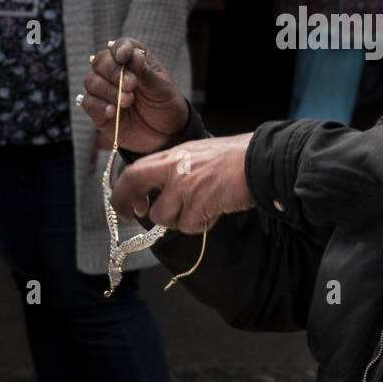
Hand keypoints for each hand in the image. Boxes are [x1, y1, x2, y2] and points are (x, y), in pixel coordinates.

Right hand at [81, 38, 189, 155]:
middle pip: (101, 62)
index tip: (124, 57)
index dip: (119, 49)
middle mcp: (116, 72)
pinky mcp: (99, 111)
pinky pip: (88, 103)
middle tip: (131, 86)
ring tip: (128, 102)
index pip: (119, 46)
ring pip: (91, 81)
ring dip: (107, 90)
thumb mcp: (160, 87)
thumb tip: (131, 56)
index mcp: (133, 59)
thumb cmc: (165, 105)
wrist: (165, 134)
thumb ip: (145, 72)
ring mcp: (105, 91)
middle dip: (114, 73)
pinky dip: (99, 106)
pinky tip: (113, 112)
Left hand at [110, 135, 254, 234]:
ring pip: (163, 217)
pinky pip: (187, 226)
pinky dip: (200, 225)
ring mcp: (184, 186)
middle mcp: (174, 168)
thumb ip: (176, 172)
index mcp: (173, 155)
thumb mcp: (197, 157)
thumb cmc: (233, 161)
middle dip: (126, 204)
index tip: (127, 205)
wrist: (259, 163)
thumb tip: (159, 198)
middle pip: (135, 186)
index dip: (124, 190)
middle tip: (131, 215)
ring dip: (179, 220)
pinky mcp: (197, 204)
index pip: (135, 170)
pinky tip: (214, 211)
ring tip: (202, 207)